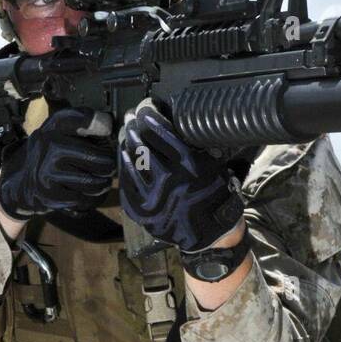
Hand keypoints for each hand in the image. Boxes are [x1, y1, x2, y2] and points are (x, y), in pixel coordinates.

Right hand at [0, 106, 115, 219]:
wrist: (22, 182)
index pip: (81, 118)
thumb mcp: (59, 132)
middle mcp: (50, 145)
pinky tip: (85, 192)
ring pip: (93, 182)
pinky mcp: (49, 194)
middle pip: (98, 159)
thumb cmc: (51, 155)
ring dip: (102, 184)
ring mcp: (48, 171)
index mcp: (54, 126)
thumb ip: (84, 123)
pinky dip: (89, 198)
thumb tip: (110, 125)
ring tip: (101, 181)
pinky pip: (83, 198)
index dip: (100, 123)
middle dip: (109, 166)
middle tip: (108, 167)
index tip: (107, 129)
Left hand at [119, 101, 244, 252]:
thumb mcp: (213, 166)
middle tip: (132, 116)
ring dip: (127, 142)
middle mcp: (168, 181)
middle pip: (141, 142)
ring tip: (127, 132)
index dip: (148, 113)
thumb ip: (192, 146)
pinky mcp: (140, 212)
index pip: (159, 130)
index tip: (146, 106)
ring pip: (131, 161)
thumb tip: (167, 121)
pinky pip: (126, 182)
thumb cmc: (215, 196)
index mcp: (189, 166)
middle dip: (135, 125)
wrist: (211, 235)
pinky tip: (125, 154)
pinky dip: (125, 165)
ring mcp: (151, 198)